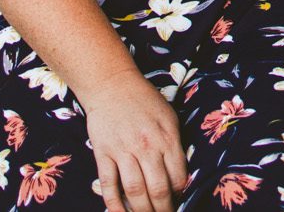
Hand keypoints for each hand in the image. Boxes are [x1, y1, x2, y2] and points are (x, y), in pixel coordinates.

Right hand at [81, 69, 188, 211]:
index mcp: (166, 137)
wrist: (112, 84)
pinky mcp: (103, 153)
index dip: (180, 194)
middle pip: (158, 189)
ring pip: (134, 191)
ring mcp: (123, 150)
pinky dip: (114, 204)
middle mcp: (146, 146)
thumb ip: (175, 144)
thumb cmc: (144, 100)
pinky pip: (109, 184)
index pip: (178, 176)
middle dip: (163, 209)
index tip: (179, 201)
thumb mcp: (169, 117)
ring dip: (141, 211)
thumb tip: (180, 174)